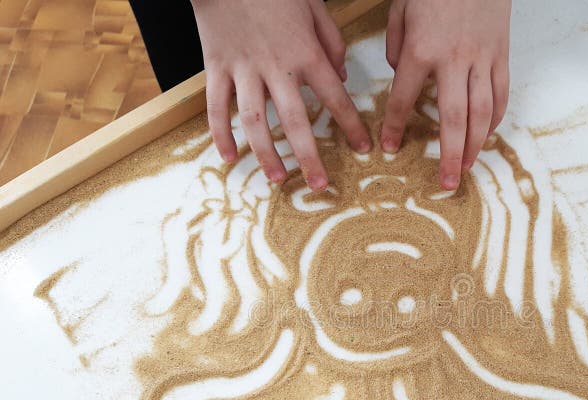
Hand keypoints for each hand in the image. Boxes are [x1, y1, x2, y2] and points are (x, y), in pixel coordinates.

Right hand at [192, 0, 371, 189]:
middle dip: (309, 156)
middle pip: (294, 120)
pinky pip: (215, 106)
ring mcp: (242, 69)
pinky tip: (228, 157)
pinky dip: (219, 133)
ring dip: (266, 153)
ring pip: (253, 120)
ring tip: (278, 178)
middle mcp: (275, 67)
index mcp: (304, 53)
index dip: (350, 125)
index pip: (334, 97)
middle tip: (319, 185)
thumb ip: (331, 42)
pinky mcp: (216, 66)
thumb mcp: (313, 5)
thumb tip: (341, 76)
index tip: (362, 148)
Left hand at [381, 0, 510, 189]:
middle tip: (446, 181)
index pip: (403, 99)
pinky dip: (495, 120)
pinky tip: (486, 136)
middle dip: (449, 154)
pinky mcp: (502, 55)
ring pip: (482, 113)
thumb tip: (397, 73)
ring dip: (476, 145)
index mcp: (421, 50)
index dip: (395, 127)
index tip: (389, 148)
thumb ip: (394, 44)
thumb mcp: (401, 8)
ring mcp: (482, 60)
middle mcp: (453, 60)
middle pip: (453, 118)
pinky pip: (501, 95)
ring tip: (468, 167)